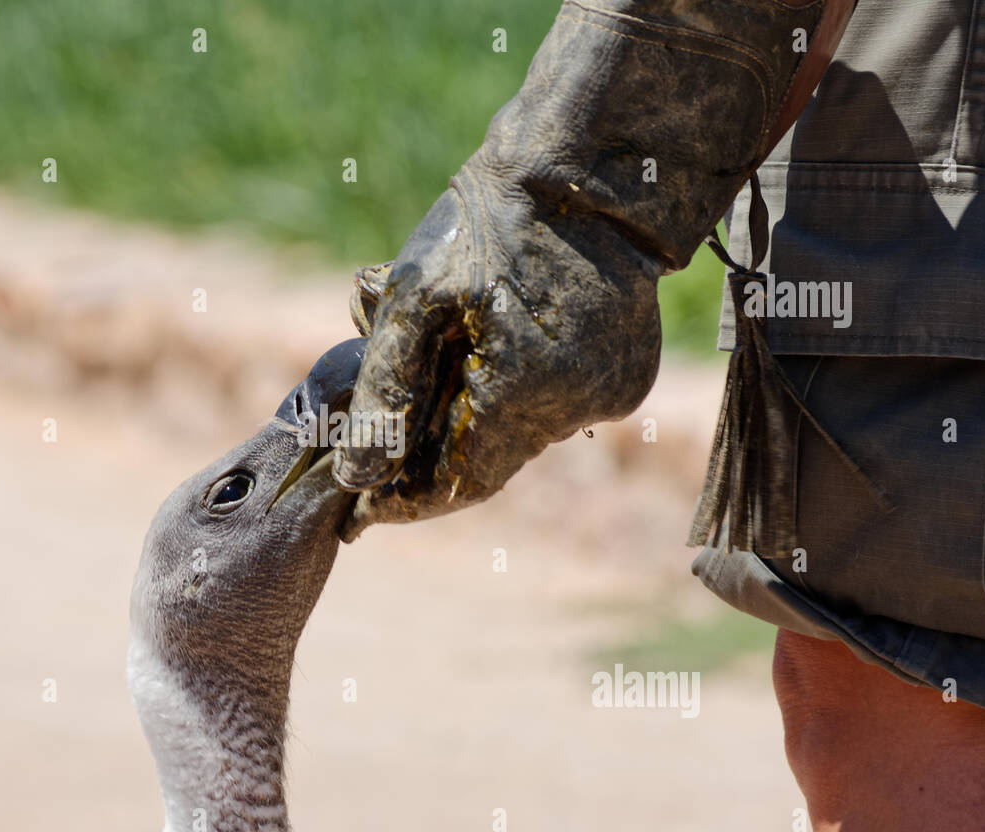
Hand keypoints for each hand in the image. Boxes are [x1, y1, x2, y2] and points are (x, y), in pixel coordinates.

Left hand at [332, 158, 662, 540]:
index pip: (457, 483)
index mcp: (524, 394)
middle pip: (488, 462)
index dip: (405, 501)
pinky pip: (555, 406)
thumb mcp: (413, 300)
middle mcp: (576, 408)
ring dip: (473, 419)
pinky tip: (488, 350)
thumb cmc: (489, 224)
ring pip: (521, 435)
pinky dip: (514, 394)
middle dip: (431, 456)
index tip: (358, 511)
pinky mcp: (627, 375)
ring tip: (433, 370)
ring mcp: (609, 393)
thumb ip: (385, 394)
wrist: (589, 168)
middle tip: (377, 442)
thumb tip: (357, 476)